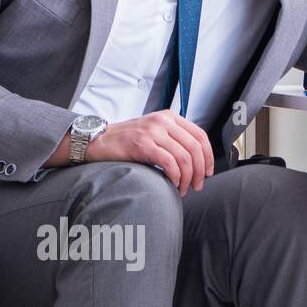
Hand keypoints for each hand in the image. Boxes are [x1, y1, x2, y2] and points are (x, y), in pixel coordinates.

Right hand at [84, 110, 213, 194]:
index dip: (209, 156)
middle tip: (197, 186)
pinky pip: (169, 162)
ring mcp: (152, 131)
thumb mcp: (153, 132)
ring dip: (188, 178)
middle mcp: (163, 121)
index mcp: (169, 117)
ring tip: (183, 189)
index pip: (200, 135)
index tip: (208, 172)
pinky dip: (176, 176)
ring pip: (184, 157)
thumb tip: (195, 160)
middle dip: (200, 171)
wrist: (98, 141)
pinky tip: (173, 184)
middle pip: (195, 148)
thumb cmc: (125, 141)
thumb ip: (172, 139)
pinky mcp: (142, 144)